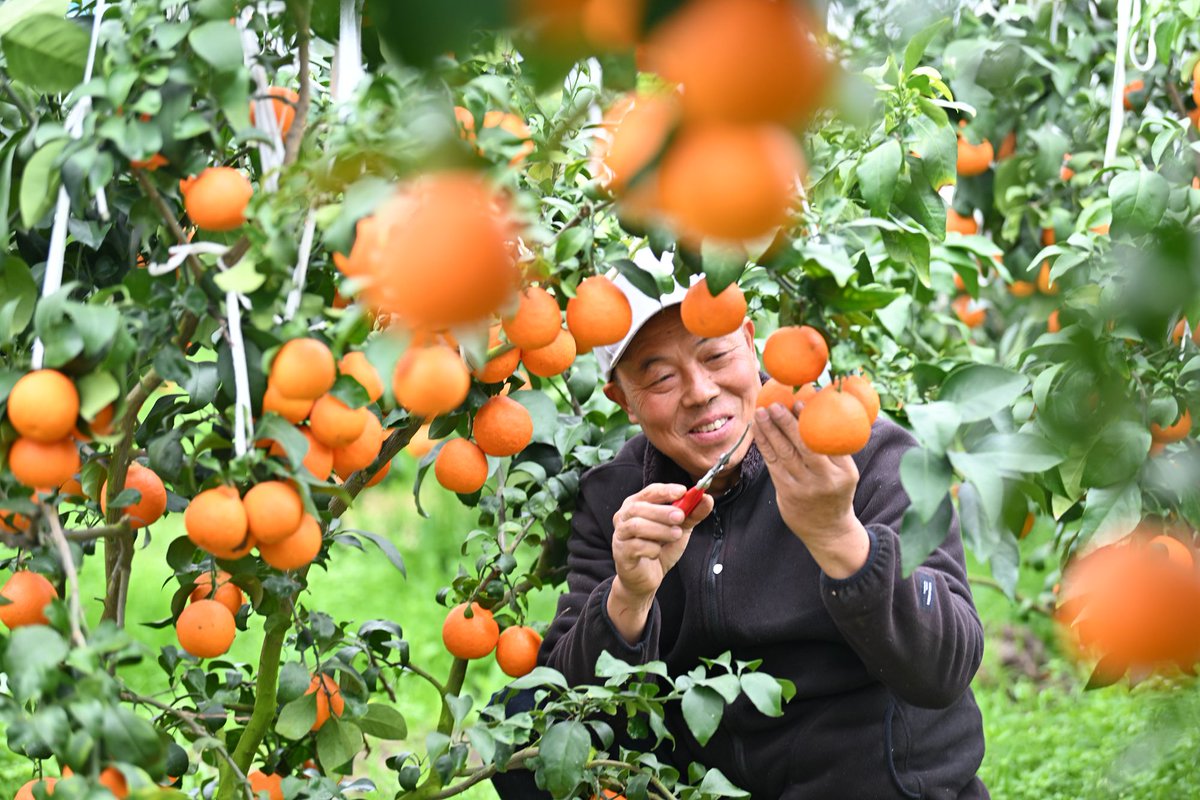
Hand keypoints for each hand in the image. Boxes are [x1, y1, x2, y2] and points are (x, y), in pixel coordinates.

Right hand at [610, 483, 713, 602]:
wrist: (646, 579)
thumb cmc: (659, 549)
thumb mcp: (679, 529)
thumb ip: (692, 514)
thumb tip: (707, 499)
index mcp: (637, 505)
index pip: (650, 491)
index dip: (666, 490)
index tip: (683, 491)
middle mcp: (624, 516)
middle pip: (639, 507)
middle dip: (662, 511)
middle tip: (680, 516)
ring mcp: (620, 535)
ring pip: (636, 525)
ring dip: (660, 529)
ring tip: (676, 534)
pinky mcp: (621, 553)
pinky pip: (636, 546)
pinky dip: (651, 548)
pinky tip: (657, 552)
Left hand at [751, 402, 869, 578]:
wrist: (827, 530)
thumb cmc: (835, 491)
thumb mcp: (845, 473)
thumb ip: (833, 449)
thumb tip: (814, 412)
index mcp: (844, 471)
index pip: (825, 442)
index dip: (809, 422)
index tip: (798, 402)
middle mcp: (825, 479)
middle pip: (802, 447)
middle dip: (786, 424)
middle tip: (774, 405)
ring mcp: (804, 487)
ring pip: (784, 454)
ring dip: (769, 431)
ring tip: (760, 413)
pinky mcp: (786, 492)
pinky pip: (773, 464)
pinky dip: (764, 445)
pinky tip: (757, 431)